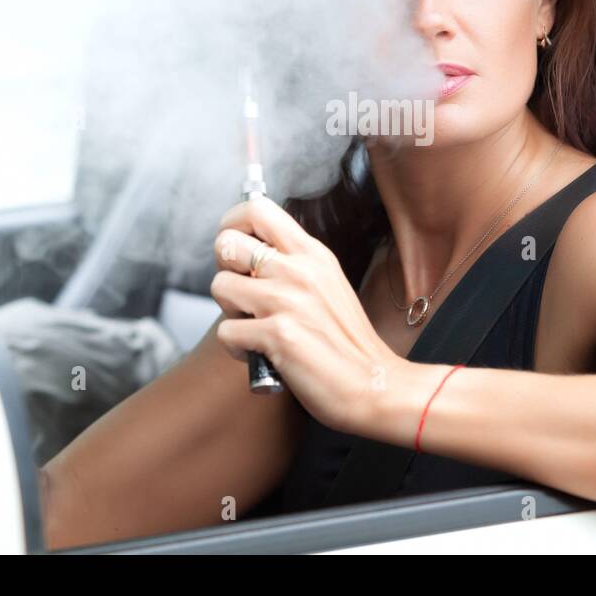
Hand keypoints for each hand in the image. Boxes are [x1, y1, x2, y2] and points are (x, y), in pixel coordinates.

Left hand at [210, 196, 415, 437]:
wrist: (375, 385)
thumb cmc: (348, 343)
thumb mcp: (328, 285)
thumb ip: (294, 264)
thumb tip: (250, 253)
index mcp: (313, 254)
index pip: (257, 209)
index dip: (232, 224)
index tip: (234, 246)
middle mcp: (299, 270)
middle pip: (226, 243)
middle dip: (225, 270)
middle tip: (243, 293)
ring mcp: (287, 300)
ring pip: (220, 287)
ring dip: (230, 312)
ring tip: (255, 326)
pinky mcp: (278, 335)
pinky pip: (226, 332)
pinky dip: (238, 348)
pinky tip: (263, 354)